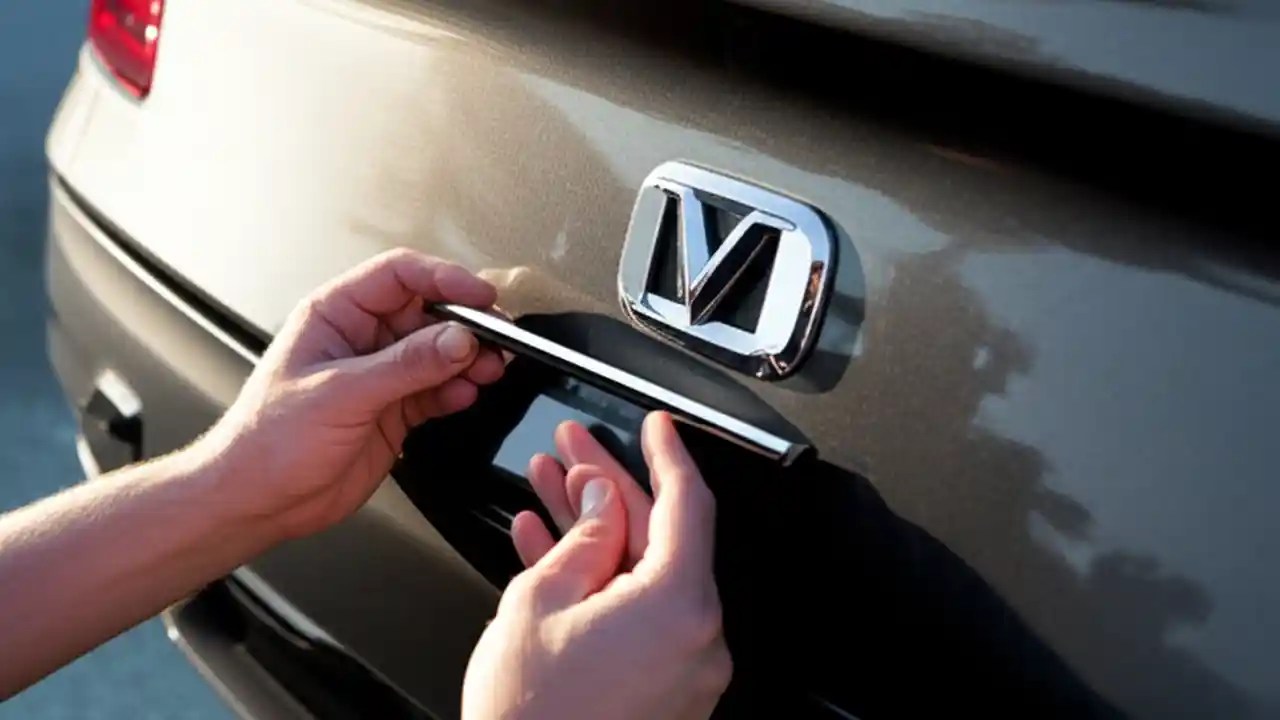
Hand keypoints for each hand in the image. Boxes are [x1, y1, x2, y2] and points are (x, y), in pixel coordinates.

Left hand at [200, 248, 503, 538]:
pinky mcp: (393, 412)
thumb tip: (457, 340)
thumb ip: (405, 366)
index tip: (479, 297)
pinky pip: (436, 390)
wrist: (256, 501)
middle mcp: (360, 340)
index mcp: (335, 315)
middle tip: (496, 338)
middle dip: (466, 324)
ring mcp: (379, 377)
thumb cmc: (267, 441)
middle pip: (428, 313)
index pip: (399, 276)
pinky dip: (457, 390)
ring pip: (439, 353)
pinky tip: (467, 393)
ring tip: (491, 367)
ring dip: (469, 359)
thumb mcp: (340, 394)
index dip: (443, 279)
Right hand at [462, 412, 731, 719]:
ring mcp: (682, 670)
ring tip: (549, 488)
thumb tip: (603, 498)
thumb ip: (582, 536)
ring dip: (595, 531)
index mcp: (678, 607)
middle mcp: (696, 640)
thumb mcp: (539, 603)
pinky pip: (636, 618)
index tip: (656, 425)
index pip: (688, 503)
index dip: (668, 453)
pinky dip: (600, 585)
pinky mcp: (662, 691)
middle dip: (608, 488)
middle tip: (571, 450)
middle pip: (659, 537)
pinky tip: (551, 551)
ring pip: (640, 576)